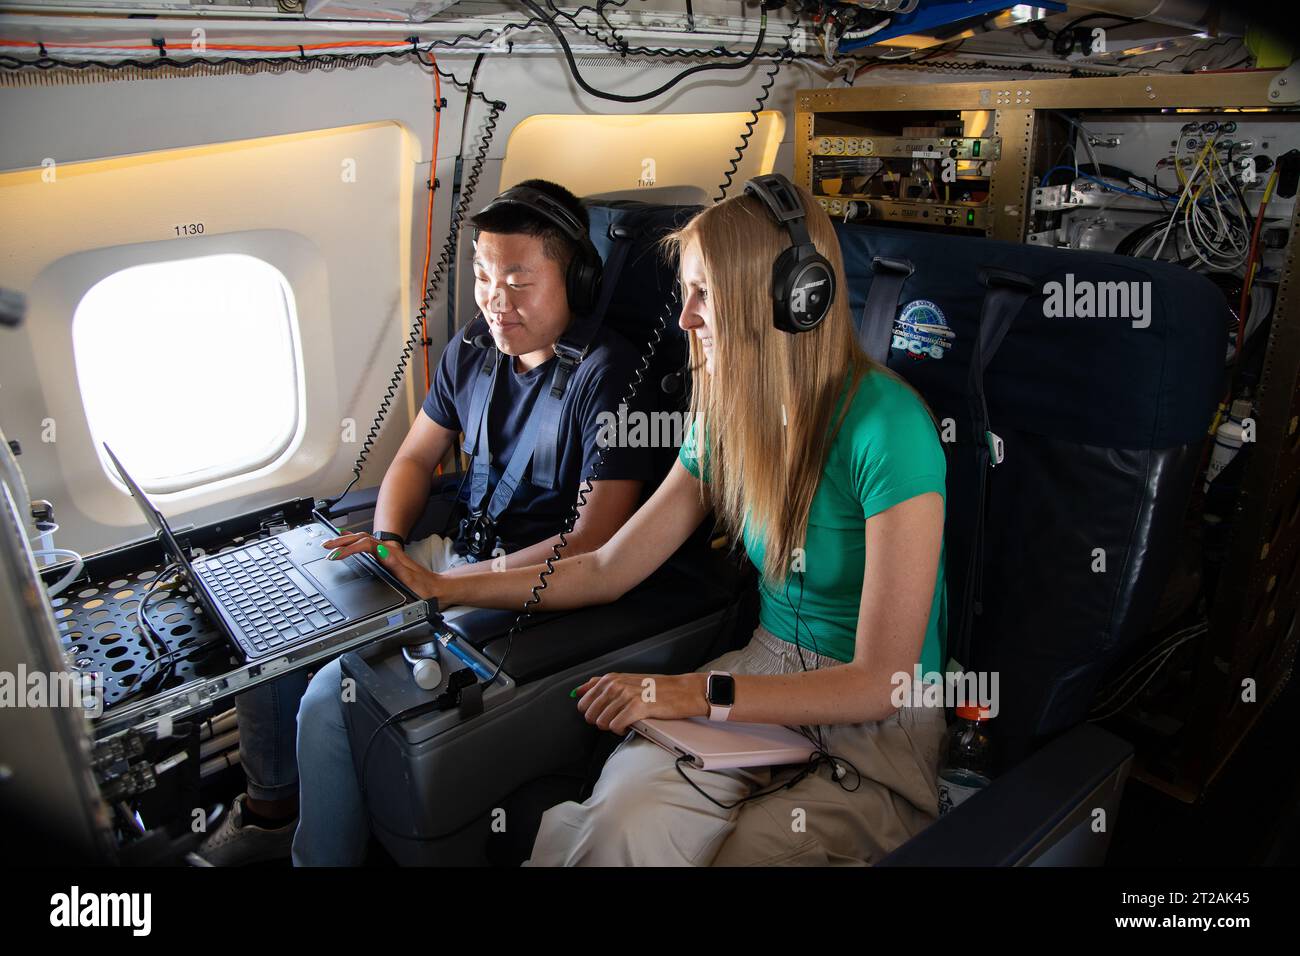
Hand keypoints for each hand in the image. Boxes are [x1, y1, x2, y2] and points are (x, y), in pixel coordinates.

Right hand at [321, 532, 442, 600]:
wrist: (437, 589)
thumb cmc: (425, 588)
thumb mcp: (410, 579)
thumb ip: (394, 564)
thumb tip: (380, 550)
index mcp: (392, 555)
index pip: (366, 545)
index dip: (350, 548)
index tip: (336, 554)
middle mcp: (389, 551)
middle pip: (362, 539)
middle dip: (342, 541)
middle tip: (325, 545)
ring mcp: (388, 553)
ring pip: (364, 540)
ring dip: (347, 540)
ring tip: (331, 541)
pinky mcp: (388, 558)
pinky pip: (367, 546)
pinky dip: (355, 543)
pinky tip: (349, 545)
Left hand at [573, 672, 708, 733]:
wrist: (682, 691)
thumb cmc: (656, 687)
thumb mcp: (626, 680)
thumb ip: (601, 684)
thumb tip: (579, 690)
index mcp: (611, 678)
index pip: (583, 699)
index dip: (589, 712)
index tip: (600, 713)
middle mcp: (616, 685)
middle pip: (590, 713)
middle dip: (599, 721)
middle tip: (613, 719)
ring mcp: (626, 695)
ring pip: (601, 722)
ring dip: (610, 727)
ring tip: (623, 722)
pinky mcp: (637, 708)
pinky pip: (616, 726)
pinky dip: (619, 730)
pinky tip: (627, 726)